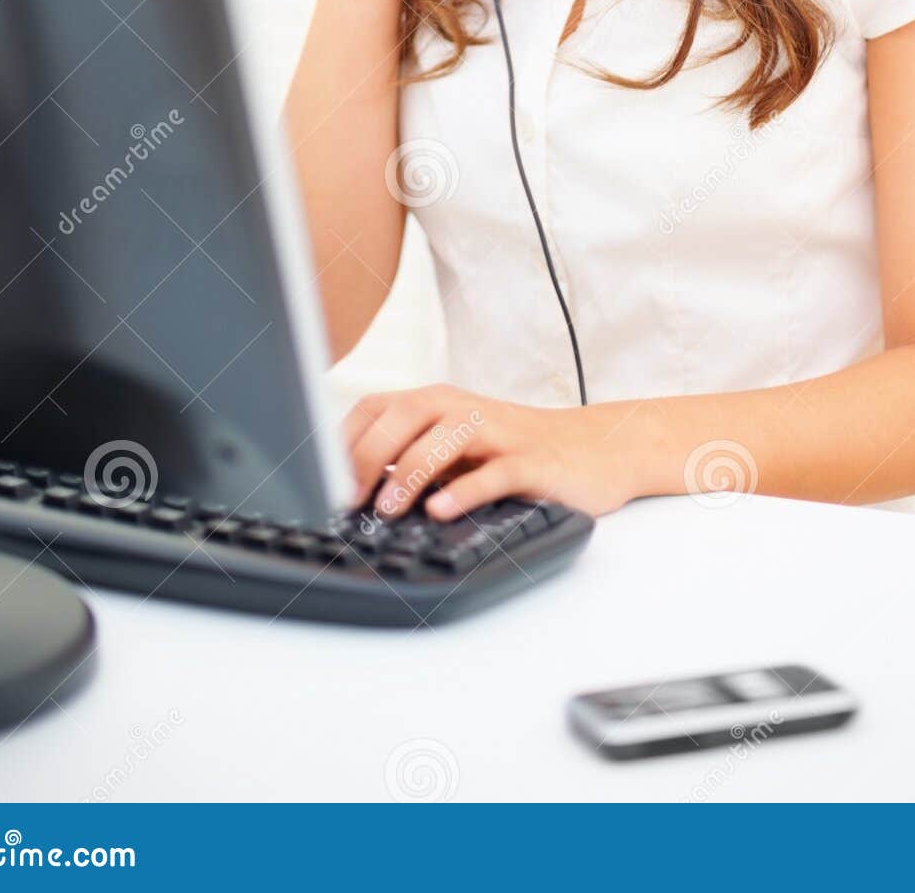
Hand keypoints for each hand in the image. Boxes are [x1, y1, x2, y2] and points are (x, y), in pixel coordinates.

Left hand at [342, 383, 648, 520]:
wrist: (594, 450)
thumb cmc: (513, 451)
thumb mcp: (454, 448)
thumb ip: (408, 457)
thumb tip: (348, 488)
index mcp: (437, 403)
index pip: (375, 408)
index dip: (342, 442)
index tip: (320, 481)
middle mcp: (463, 410)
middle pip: (403, 418)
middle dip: (367, 457)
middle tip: (347, 499)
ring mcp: (499, 433)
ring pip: (444, 439)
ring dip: (410, 474)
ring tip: (388, 511)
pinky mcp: (531, 461)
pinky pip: (494, 472)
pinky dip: (465, 490)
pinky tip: (442, 510)